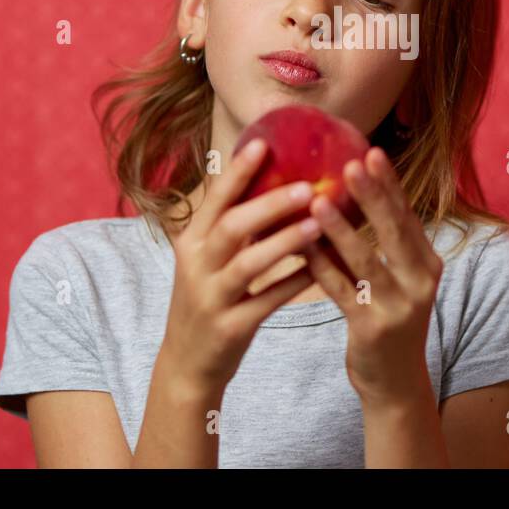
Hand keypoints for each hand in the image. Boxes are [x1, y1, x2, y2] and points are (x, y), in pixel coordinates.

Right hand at [158, 138, 323, 394]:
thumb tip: (274, 182)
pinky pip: (267, 301)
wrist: (187, 365)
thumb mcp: (208, 260)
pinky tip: (320, 268)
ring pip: (248, 264)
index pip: (214, 199)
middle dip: (269, 204)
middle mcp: (196, 265)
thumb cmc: (208, 300)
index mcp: (192, 241)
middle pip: (231, 226)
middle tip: (307, 187)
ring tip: (317, 225)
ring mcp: (211, 298)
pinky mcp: (230, 327)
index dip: (238, 171)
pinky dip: (294, 282)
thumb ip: (232, 226)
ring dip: (284, 242)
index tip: (263, 143)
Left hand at [304, 146, 443, 407]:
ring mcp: (398, 307)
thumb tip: (350, 190)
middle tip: (351, 164)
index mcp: (428, 263)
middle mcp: (420, 282)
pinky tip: (302, 246)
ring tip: (317, 201)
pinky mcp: (371, 329)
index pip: (407, 216)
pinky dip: (322, 266)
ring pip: (366, 261)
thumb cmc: (388, 317)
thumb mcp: (396, 278)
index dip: (390, 184)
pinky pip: (342, 291)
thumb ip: (380, 242)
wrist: (395, 383)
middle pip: (394, 231)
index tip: (373, 152)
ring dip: (341, 229)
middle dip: (372, 196)